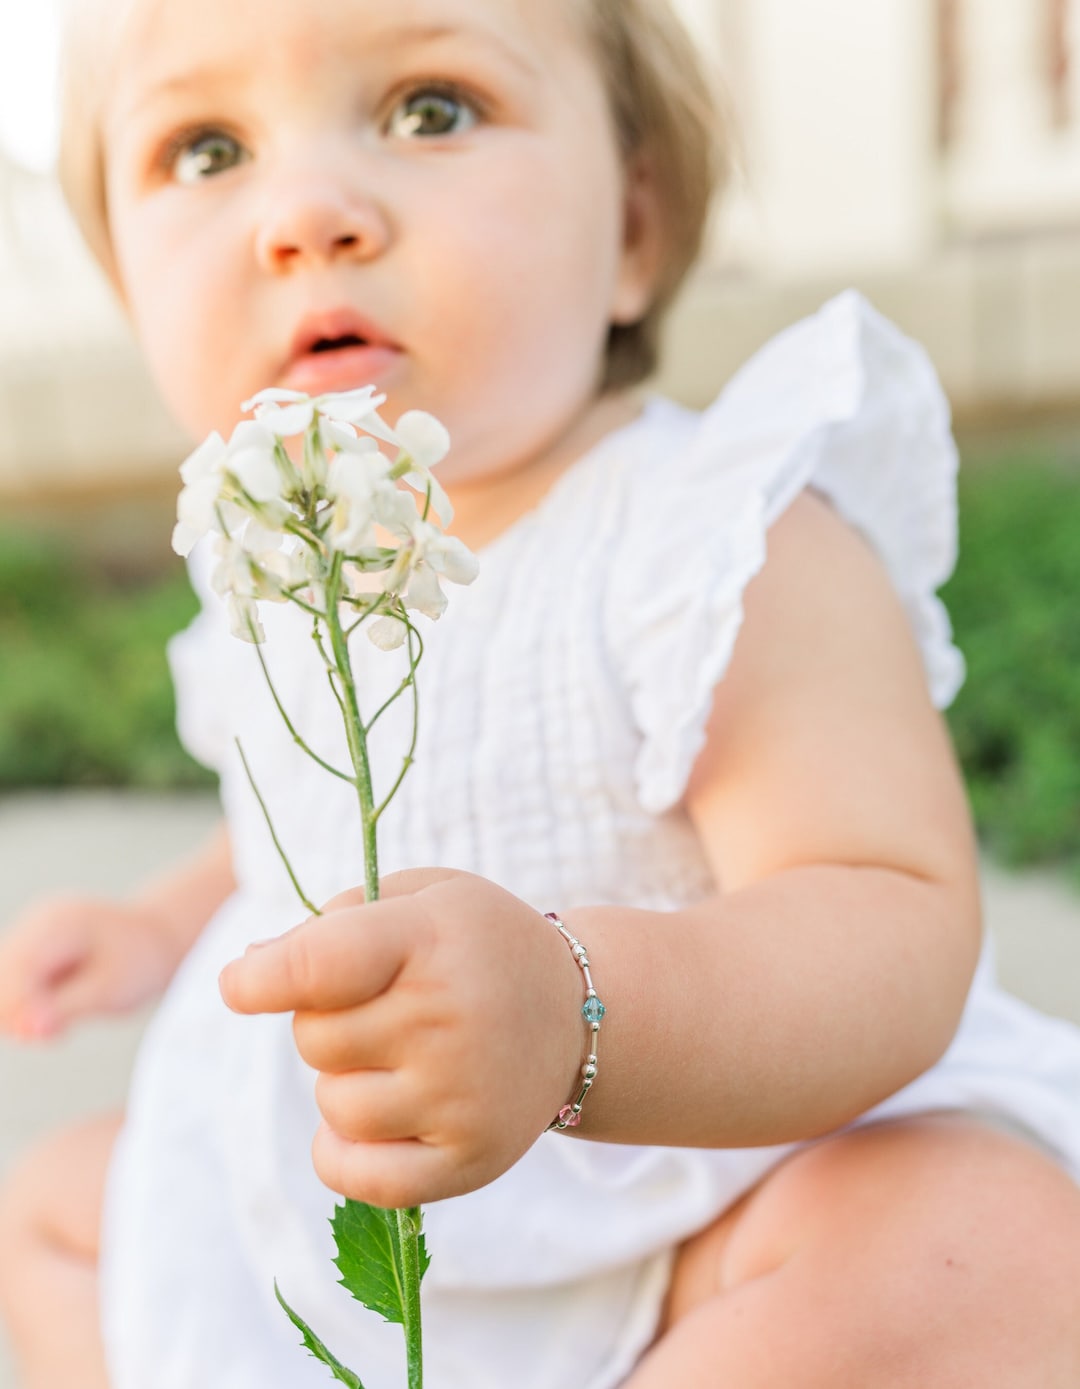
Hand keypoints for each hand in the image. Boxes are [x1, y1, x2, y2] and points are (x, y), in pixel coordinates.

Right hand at [0, 895, 183, 1040]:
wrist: (155, 940)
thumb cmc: (140, 962)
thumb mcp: (111, 990)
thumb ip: (67, 1008)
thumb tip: (27, 1030)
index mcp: (62, 923)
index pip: (22, 966)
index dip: (19, 1005)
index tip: (35, 1037)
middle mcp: (40, 922)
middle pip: (4, 973)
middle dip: (16, 1012)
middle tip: (48, 1039)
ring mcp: (32, 933)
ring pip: (3, 980)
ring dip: (18, 1012)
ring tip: (55, 1031)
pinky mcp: (32, 950)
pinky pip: (12, 983)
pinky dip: (26, 1006)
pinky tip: (53, 1020)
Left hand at [219, 868, 585, 1207]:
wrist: (578, 1013)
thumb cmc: (476, 944)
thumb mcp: (421, 898)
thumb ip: (335, 921)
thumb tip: (249, 970)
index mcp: (430, 941)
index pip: (320, 966)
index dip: (260, 979)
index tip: (239, 985)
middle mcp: (448, 1020)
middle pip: (314, 1039)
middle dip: (324, 1022)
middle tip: (380, 1007)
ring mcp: (461, 1097)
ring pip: (334, 1107)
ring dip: (343, 1082)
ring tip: (397, 1057)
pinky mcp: (469, 1159)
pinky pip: (359, 1176)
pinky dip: (342, 1154)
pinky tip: (367, 1123)